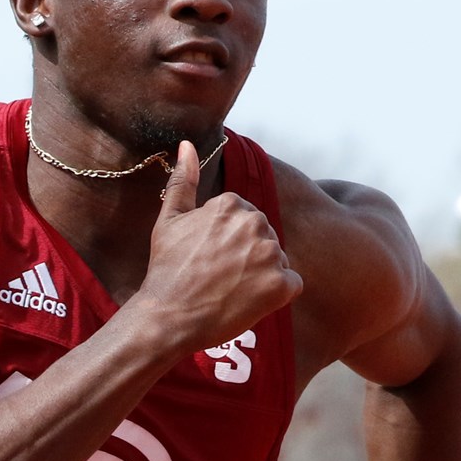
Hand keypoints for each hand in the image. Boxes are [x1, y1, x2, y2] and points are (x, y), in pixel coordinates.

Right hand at [133, 141, 302, 351]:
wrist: (169, 316)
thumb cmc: (168, 269)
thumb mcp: (170, 219)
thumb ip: (183, 180)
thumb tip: (187, 144)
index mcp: (233, 204)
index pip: (247, 220)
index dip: (231, 243)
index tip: (212, 258)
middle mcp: (256, 223)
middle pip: (265, 238)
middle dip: (250, 257)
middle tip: (221, 277)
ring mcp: (270, 254)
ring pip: (279, 261)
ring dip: (262, 276)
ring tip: (232, 289)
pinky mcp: (281, 285)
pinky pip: (292, 284)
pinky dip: (277, 295)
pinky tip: (250, 301)